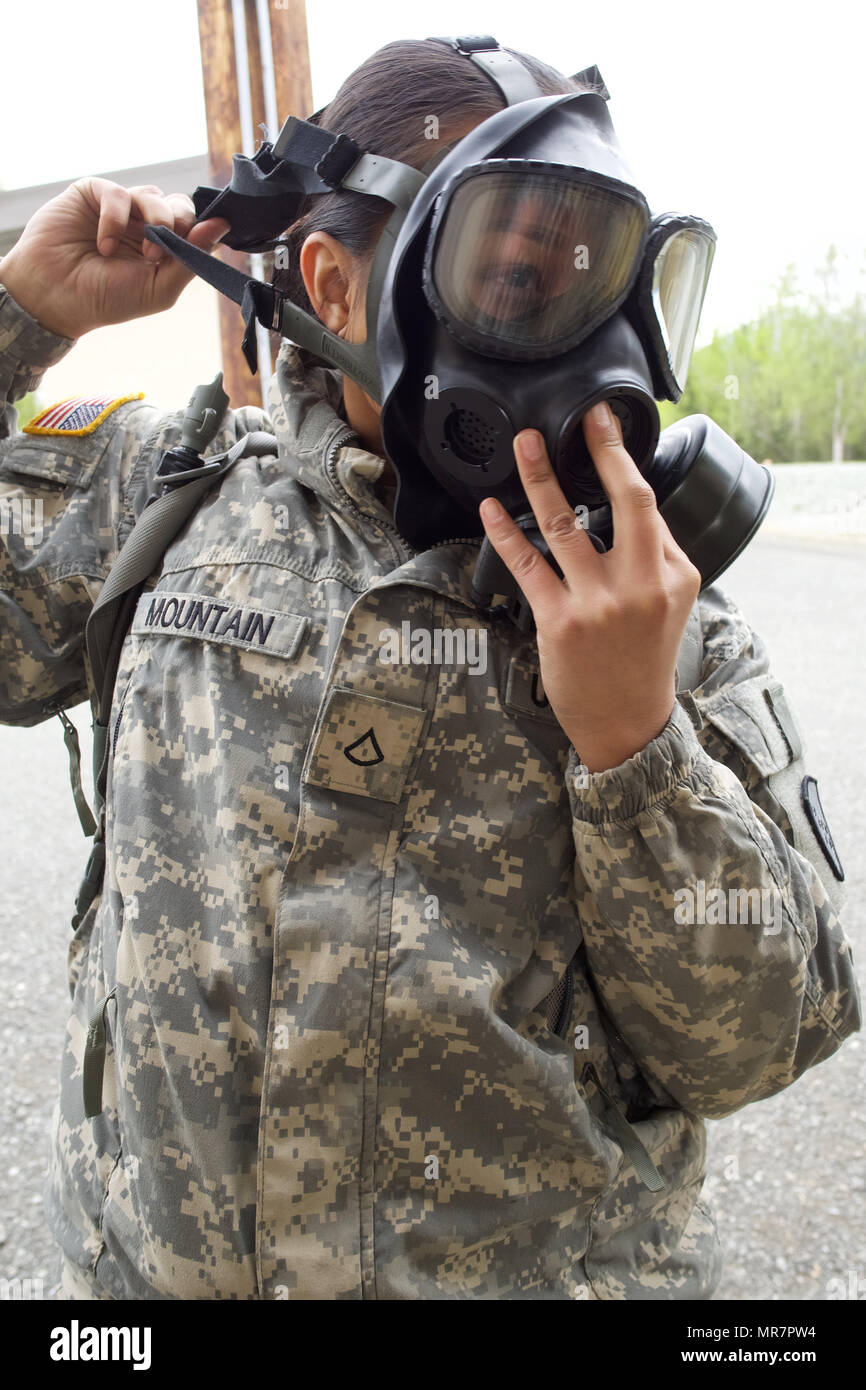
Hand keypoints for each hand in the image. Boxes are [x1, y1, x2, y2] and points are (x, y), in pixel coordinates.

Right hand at [0, 177, 229, 338]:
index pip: (195, 226)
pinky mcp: (94, 193)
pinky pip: (119, 193)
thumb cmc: (105, 299)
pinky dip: (116, 219)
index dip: (204, 227)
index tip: (214, 228)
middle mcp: (145, 225)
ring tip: (138, 253)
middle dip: (180, 223)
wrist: (55, 297)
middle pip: (180, 205)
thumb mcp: (158, 289)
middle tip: (162, 251)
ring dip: (154, 221)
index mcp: (164, 249)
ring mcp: (121, 208)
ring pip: (154, 195)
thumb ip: (190, 259)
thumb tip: (222, 226)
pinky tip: (105, 245)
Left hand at [479, 401, 700, 771]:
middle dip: (598, 451)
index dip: (621, 458)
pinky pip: (527, 565)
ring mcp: (598, 604)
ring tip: (523, 445)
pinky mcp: (560, 623)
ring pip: (565, 526)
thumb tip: (633, 503)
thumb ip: (659, 555)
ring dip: (539, 480)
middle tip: (577, 417)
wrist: (628, 722)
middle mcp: (641, 585)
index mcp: (673, 574)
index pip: (648, 504)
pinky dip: (506, 532)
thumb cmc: (644, 659)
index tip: (603, 424)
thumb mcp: (673, 605)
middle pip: (623, 501)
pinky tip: (490, 509)